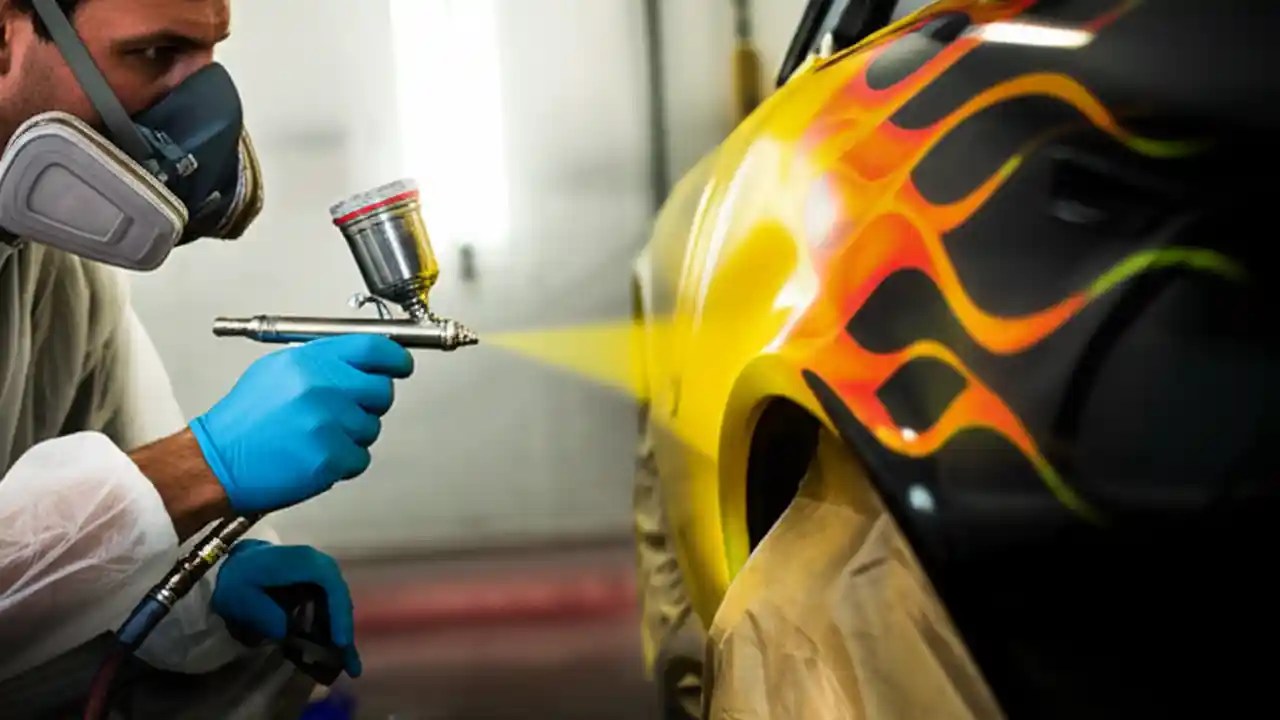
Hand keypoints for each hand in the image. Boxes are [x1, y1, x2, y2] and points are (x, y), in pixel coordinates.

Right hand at [190, 334, 413, 512]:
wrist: (218, 462)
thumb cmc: (246, 420)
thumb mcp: (278, 370)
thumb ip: (322, 361)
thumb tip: (362, 359)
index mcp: (309, 361)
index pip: (373, 348)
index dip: (395, 358)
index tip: (401, 365)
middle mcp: (322, 387)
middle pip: (381, 390)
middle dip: (371, 403)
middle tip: (346, 411)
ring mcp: (328, 423)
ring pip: (372, 427)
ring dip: (353, 435)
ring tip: (318, 436)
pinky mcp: (330, 458)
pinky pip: (361, 458)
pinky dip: (345, 462)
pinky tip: (317, 456)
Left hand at [212, 540, 361, 678]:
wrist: (227, 564)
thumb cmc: (236, 579)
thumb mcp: (244, 599)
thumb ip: (268, 616)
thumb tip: (287, 631)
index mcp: (304, 563)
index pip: (333, 588)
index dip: (339, 615)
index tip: (340, 642)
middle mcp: (317, 563)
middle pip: (339, 598)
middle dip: (343, 629)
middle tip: (349, 661)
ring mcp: (317, 573)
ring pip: (335, 604)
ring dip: (339, 630)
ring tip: (346, 660)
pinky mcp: (312, 584)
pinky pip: (326, 605)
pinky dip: (329, 625)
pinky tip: (331, 645)